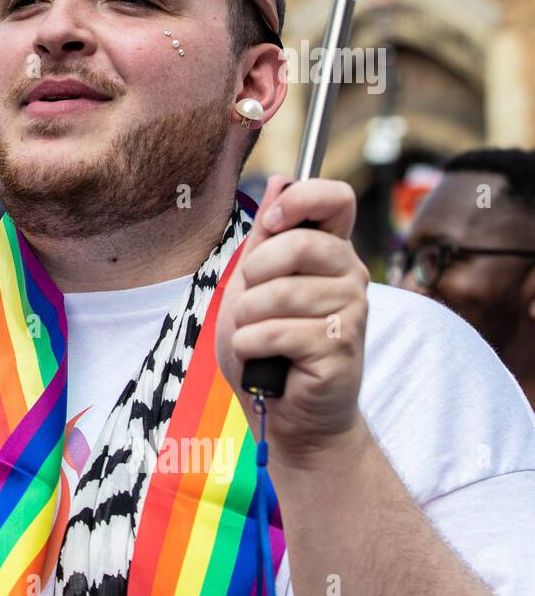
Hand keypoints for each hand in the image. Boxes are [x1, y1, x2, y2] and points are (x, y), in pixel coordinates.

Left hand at [215, 175, 370, 466]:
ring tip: (253, 336)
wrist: (285, 414)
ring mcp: (351, 312)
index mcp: (329, 253)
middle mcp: (350, 276)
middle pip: (300, 244)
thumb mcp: (252, 286)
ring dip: (246, 319)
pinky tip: (259, 358)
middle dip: (254, 274)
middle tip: (250, 304)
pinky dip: (250, 346)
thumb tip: (279, 180)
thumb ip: (266, 239)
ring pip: (279, 294)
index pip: (337, 198)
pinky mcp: (340, 348)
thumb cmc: (267, 347)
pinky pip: (277, 331)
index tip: (270, 223)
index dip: (301, 199)